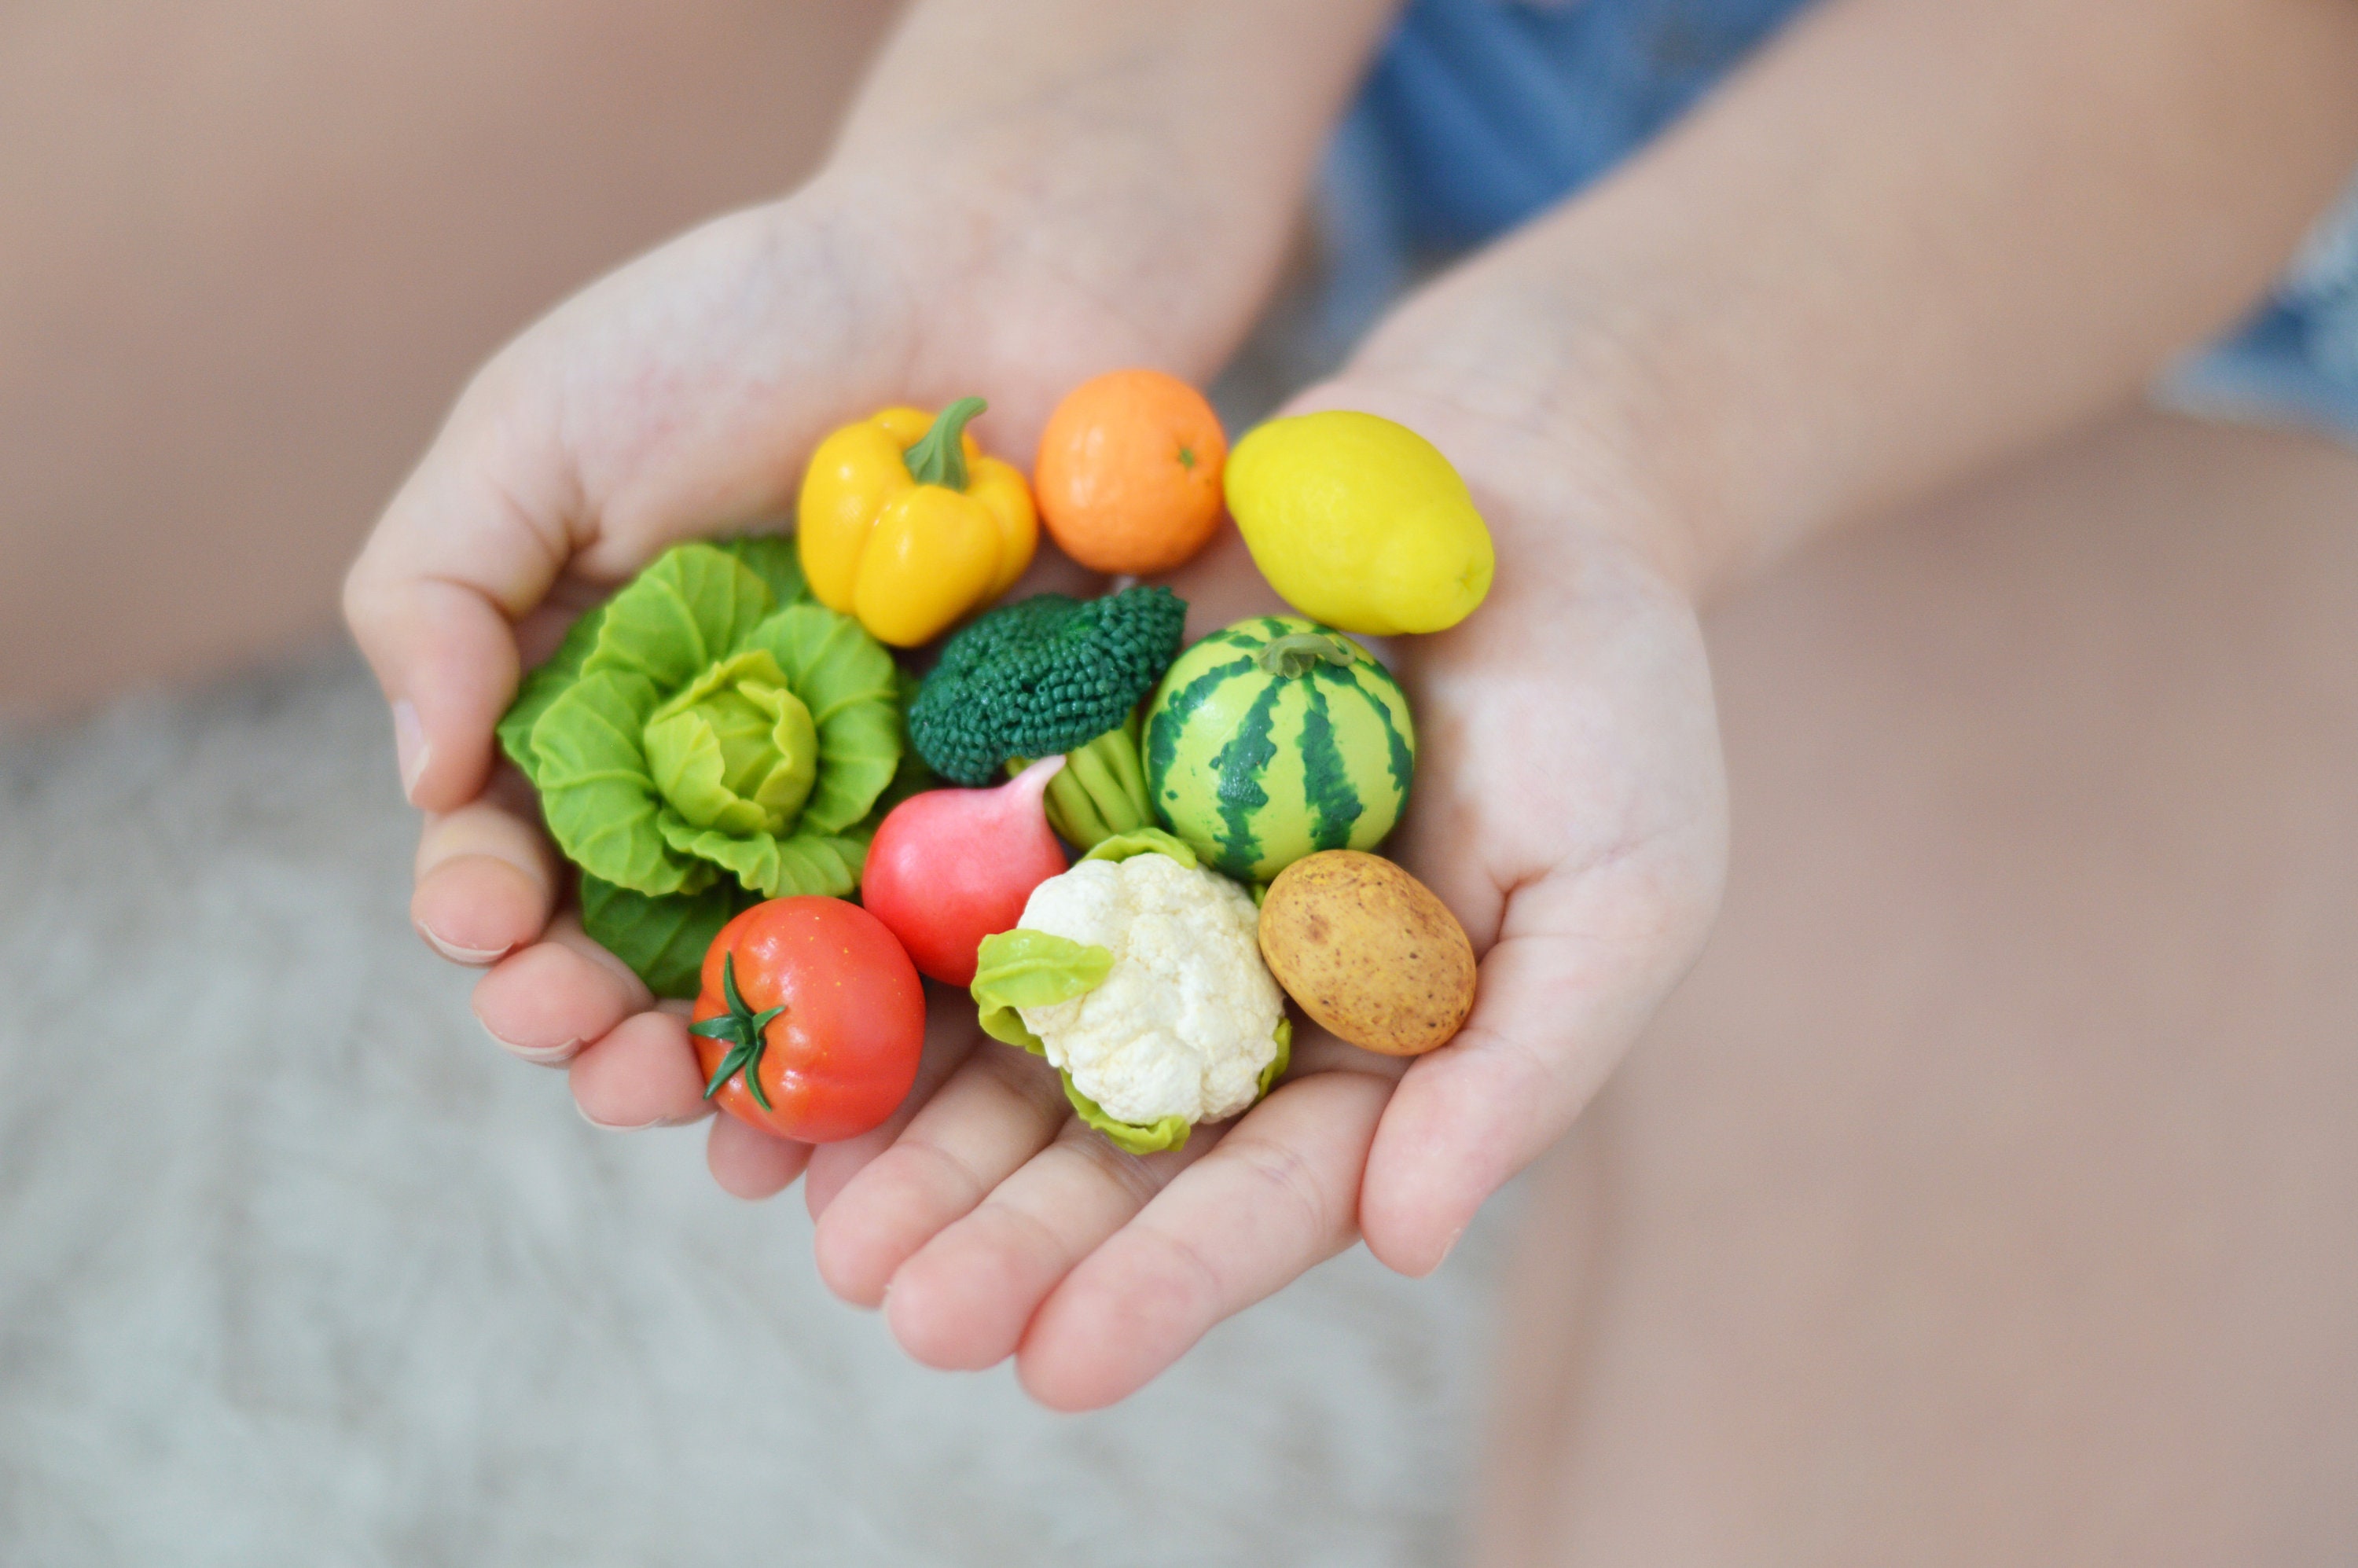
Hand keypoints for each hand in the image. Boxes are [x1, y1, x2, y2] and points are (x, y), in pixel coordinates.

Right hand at [345, 171, 1139, 1187]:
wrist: (991, 269)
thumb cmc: (746, 329)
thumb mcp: (539, 428)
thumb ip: (436, 592)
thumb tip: (419, 780)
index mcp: (597, 716)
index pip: (515, 857)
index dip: (485, 916)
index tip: (489, 925)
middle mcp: (723, 793)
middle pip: (639, 958)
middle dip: (597, 1031)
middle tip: (600, 1056)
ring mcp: (863, 819)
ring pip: (784, 994)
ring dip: (732, 1077)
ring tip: (707, 1120)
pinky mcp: (998, 820)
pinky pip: (946, 962)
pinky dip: (900, 1053)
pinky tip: (854, 1116)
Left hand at [779, 370, 1729, 1408]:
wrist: (1500, 485)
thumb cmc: (1607, 696)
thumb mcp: (1623, 882)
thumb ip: (1522, 1065)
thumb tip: (1404, 1244)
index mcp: (1370, 1059)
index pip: (1264, 1195)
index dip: (1165, 1282)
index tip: (1057, 1366)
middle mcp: (1234, 1001)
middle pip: (1106, 1142)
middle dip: (1003, 1234)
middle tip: (900, 1316)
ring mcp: (1135, 893)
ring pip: (1005, 1037)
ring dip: (911, 1135)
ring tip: (810, 1224)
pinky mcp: (1056, 786)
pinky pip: (949, 884)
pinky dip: (865, 961)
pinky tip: (773, 1032)